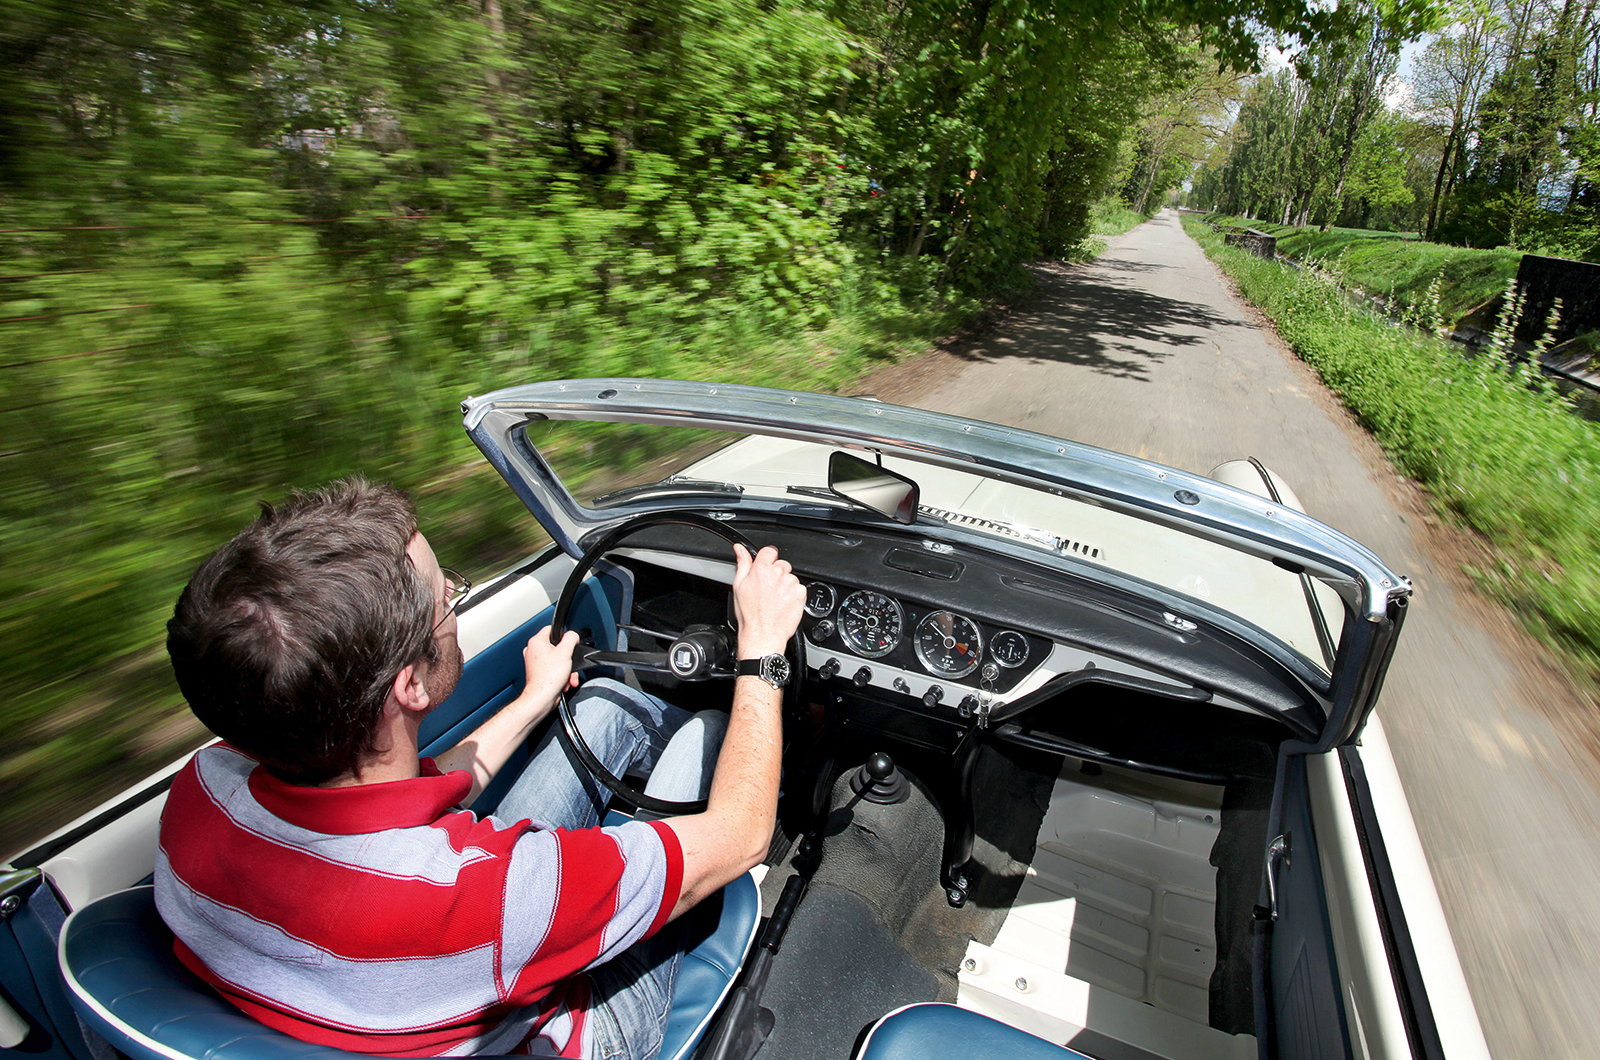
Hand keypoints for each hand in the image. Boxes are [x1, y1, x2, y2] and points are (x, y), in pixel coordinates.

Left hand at [520, 626, 579, 713]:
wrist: (541, 697)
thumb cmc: (548, 678)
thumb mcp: (565, 652)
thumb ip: (571, 638)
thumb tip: (573, 635)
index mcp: (536, 642)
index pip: (552, 629)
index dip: (564, 635)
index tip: (570, 643)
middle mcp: (533, 650)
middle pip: (557, 647)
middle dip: (568, 658)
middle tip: (569, 663)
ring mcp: (535, 662)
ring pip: (557, 659)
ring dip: (566, 668)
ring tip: (567, 676)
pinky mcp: (539, 672)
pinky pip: (554, 669)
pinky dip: (561, 675)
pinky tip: (564, 681)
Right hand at [731, 543, 805, 658]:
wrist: (762, 634)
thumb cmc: (749, 614)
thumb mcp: (739, 586)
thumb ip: (742, 563)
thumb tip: (739, 548)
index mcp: (761, 569)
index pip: (770, 551)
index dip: (768, 560)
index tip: (767, 568)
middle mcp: (777, 573)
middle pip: (782, 565)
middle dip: (777, 574)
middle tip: (769, 591)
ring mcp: (790, 583)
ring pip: (791, 577)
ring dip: (786, 585)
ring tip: (776, 600)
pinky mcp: (800, 593)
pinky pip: (799, 588)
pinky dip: (793, 595)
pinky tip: (784, 604)